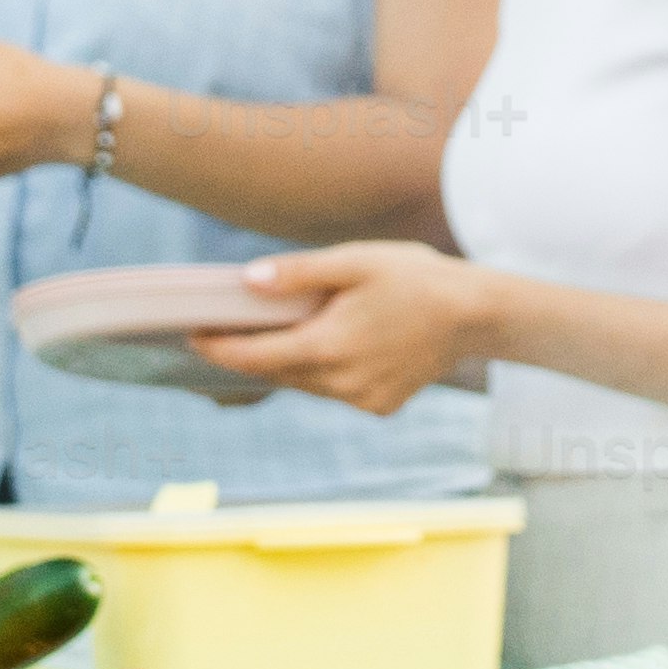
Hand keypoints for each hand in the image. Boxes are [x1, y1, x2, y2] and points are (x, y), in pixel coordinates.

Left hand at [190, 243, 496, 414]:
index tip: (191, 336)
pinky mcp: (379, 406)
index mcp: (326, 348)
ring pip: (305, 383)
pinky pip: (336, 390)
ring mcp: (362, 399)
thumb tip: (246, 281)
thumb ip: (298, 274)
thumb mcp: (354, 262)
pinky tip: (337, 342)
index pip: (253, 357)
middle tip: (225, 326)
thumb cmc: (415, 278)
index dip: (217, 348)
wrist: (476, 314)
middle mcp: (340, 384)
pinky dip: (325, 370)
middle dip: (250, 351)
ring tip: (281, 329)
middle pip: (277, 371)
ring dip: (290, 360)